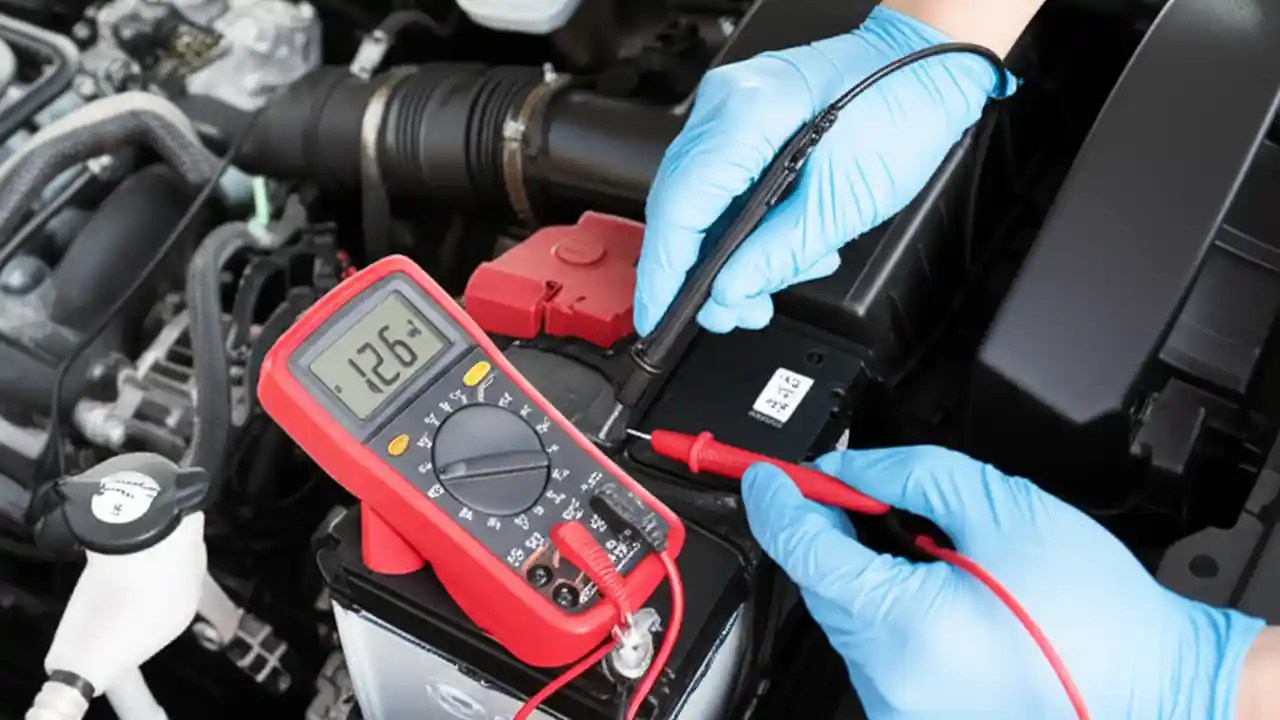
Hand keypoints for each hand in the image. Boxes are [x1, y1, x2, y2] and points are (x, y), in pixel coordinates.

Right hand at [634, 7, 1013, 335]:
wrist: (931, 67)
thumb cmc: (904, 109)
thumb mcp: (844, 204)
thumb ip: (778, 255)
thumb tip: (730, 291)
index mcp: (748, 116)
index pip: (680, 206)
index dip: (665, 270)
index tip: (660, 313)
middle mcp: (727, 104)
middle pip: (681, 205)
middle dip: (699, 271)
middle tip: (724, 314)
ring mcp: (733, 108)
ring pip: (700, 200)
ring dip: (727, 255)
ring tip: (758, 292)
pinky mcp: (747, 120)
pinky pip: (724, 182)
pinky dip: (743, 225)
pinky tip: (773, 252)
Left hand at [741, 447, 1265, 718]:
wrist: (1158, 686)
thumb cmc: (1096, 612)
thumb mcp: (1000, 508)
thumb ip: (911, 475)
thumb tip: (850, 468)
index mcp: (907, 625)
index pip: (804, 549)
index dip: (779, 500)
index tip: (767, 473)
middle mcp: (892, 681)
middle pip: (822, 586)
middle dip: (827, 532)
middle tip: (856, 493)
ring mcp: (902, 709)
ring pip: (846, 620)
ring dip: (862, 576)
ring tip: (928, 552)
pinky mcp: (915, 719)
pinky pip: (875, 653)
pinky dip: (886, 615)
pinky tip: (936, 595)